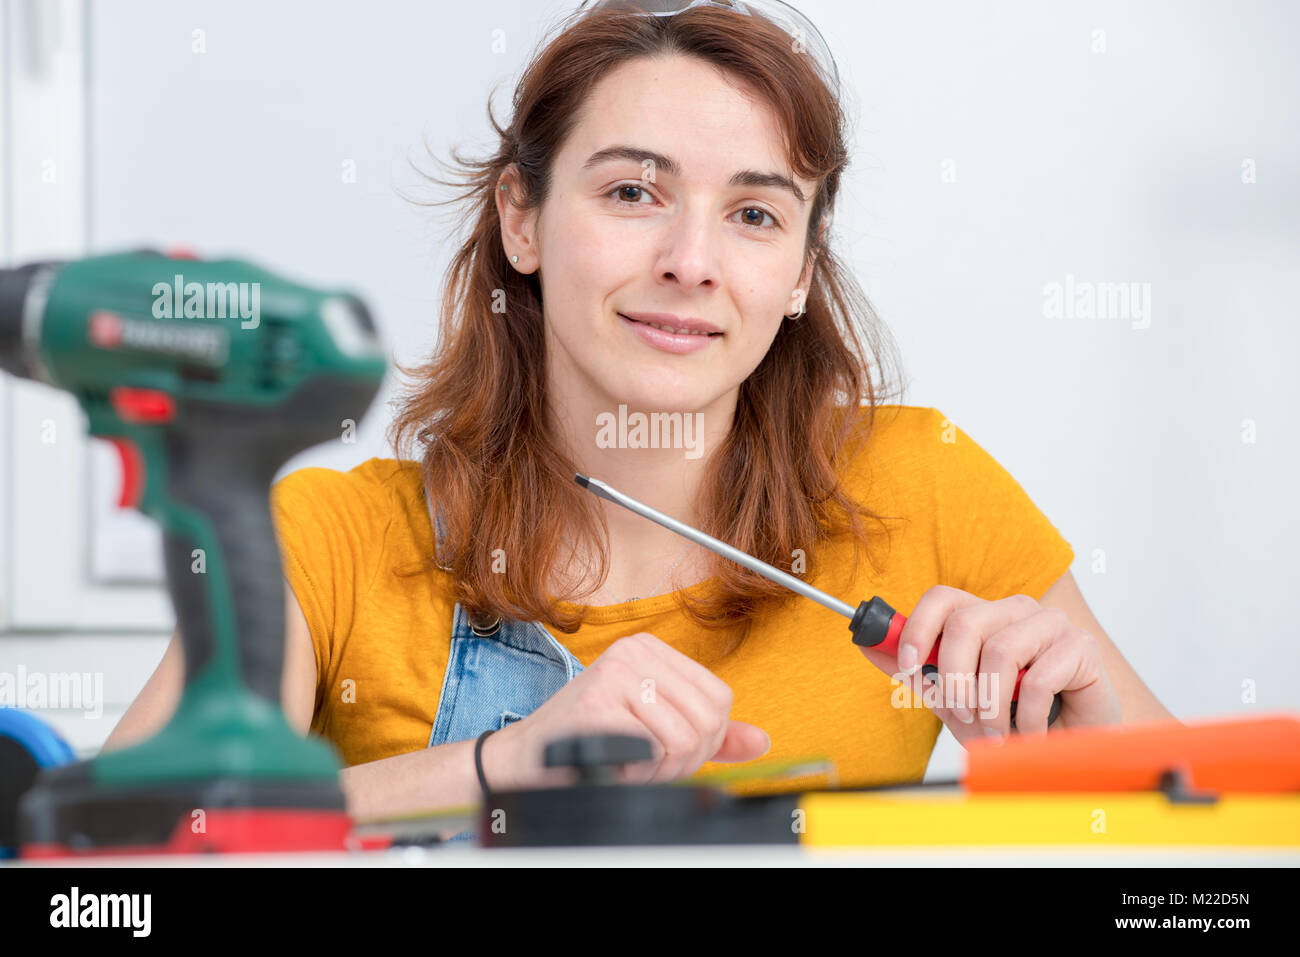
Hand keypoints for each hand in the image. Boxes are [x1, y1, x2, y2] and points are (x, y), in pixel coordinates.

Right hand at [487, 632, 770, 788]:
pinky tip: (612, 762)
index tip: (669, 749)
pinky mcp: (598, 702)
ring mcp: (615, 673)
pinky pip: (652, 749)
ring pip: (684, 738)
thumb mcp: (656, 729)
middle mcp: (635, 651)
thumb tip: (760, 741)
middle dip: (684, 759)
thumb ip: (708, 734)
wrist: (525, 762)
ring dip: (659, 769)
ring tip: (627, 761)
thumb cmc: (590, 744)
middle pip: (706, 719)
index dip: (705, 740)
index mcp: (651, 650)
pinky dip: (637, 771)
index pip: (719, 699)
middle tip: (646, 762)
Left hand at [856, 585, 1121, 743]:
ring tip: (994, 733)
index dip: (918, 627)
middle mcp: (1015, 611)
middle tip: (961, 714)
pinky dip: (1026, 718)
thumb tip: (870, 645)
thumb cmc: (1012, 717)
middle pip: (966, 623)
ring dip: (990, 705)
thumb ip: (918, 673)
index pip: (942, 598)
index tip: (906, 666)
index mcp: (984, 616)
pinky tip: (1028, 732)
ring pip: (1001, 651)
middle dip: (953, 678)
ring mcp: (1051, 624)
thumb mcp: (954, 700)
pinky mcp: (1081, 647)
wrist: (1071, 744)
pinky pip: (1040, 679)